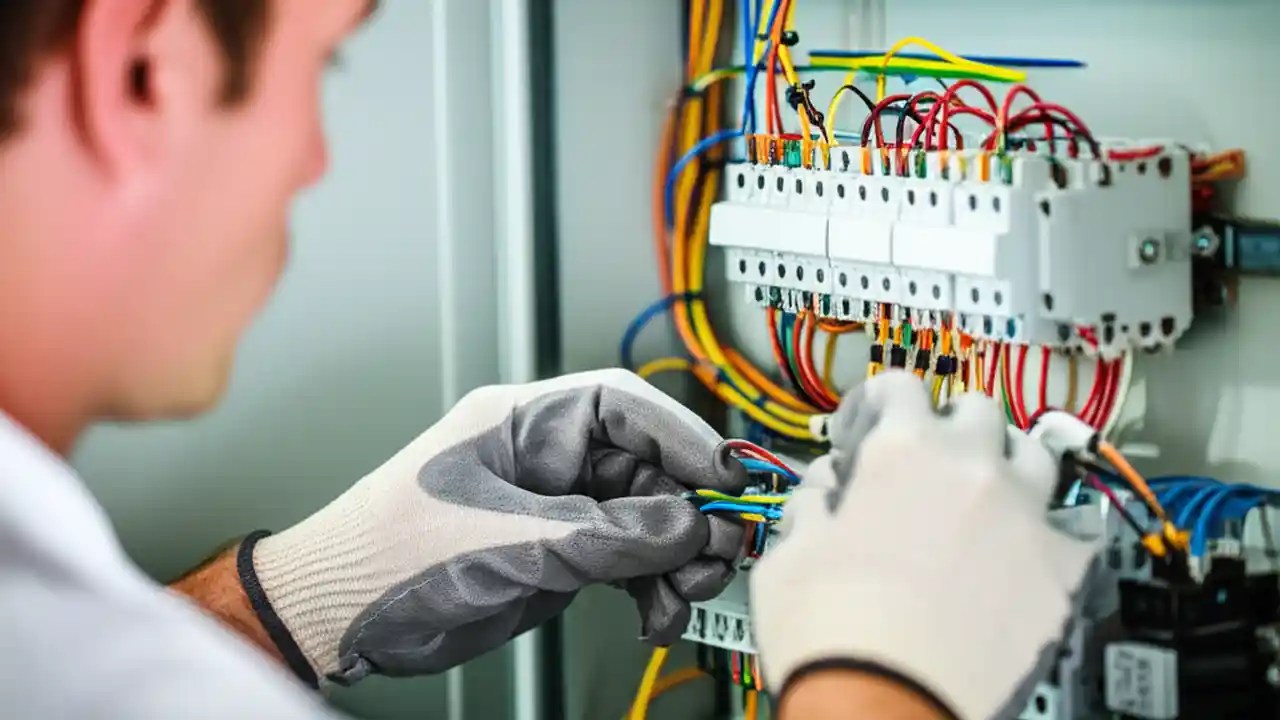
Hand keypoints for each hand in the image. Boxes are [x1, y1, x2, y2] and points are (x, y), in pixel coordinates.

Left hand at [242, 370, 747, 685]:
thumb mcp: (506, 541)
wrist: (337, 616)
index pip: (621, 406)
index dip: (681, 434)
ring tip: (683, 595)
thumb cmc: (387, 554)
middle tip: (714, 552)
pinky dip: (648, 589)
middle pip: (645, 468)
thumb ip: (603, 534)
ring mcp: (553, 507)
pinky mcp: (555, 553)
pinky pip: (623, 561)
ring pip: (642, 521)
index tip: (724, 474)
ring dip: (673, 559)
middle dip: (685, 512)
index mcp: (523, 422)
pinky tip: (655, 616)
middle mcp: (545, 458)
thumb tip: (685, 526)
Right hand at [751, 371, 1098, 719]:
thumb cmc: (834, 635)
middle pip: (977, 409)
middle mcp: (972, 469)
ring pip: (1036, 455)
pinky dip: (1053, 534)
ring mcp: (1026, 517)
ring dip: (1008, 464)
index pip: (900, 386)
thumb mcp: (790, 553)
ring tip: (987, 494)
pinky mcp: (1062, 571)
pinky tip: (1031, 551)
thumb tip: (824, 493)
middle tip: (928, 461)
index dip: (877, 402)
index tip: (868, 428)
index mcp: (902, 452)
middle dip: (949, 427)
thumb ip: (812, 504)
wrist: (886, 706)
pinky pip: (1076, 531)